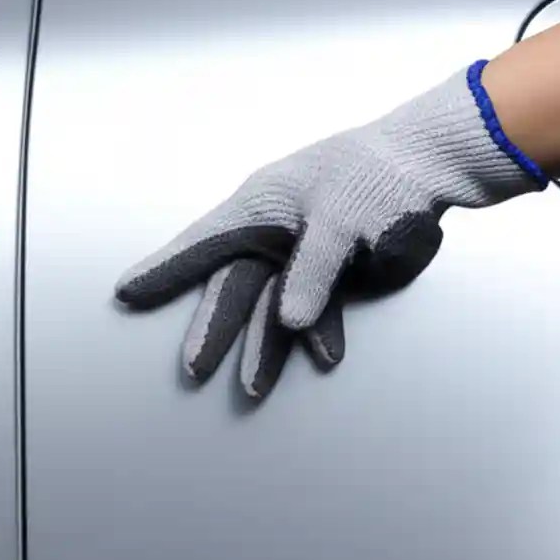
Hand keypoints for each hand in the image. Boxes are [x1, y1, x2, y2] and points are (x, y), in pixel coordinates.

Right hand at [116, 62, 545, 398]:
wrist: (432, 169)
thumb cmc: (378, 174)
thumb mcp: (341, 217)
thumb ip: (312, 270)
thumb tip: (290, 320)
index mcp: (260, 207)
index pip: (202, 244)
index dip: (164, 270)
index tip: (126, 292)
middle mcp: (273, 234)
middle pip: (233, 288)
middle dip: (214, 331)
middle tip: (193, 369)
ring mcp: (303, 257)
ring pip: (273, 310)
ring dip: (266, 349)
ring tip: (254, 391)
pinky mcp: (335, 275)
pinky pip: (317, 311)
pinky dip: (320, 334)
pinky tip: (327, 356)